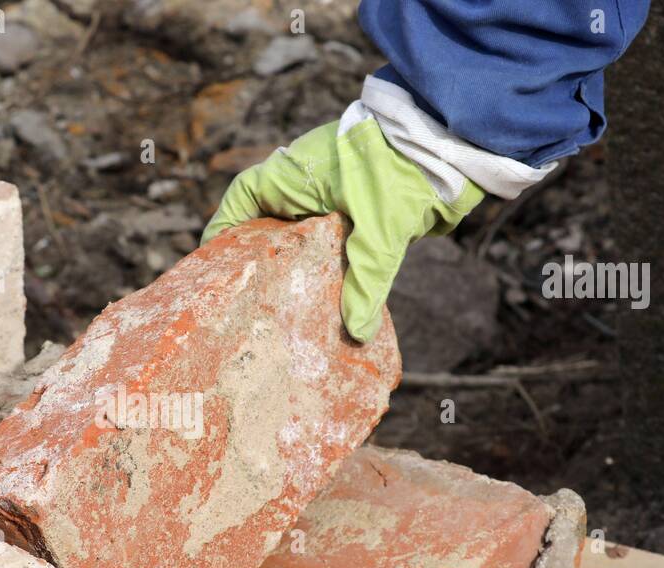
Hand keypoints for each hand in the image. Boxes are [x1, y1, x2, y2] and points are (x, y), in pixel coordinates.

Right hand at [202, 119, 483, 342]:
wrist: (449, 140)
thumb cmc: (400, 173)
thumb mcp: (378, 233)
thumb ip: (365, 283)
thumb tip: (355, 332)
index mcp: (292, 174)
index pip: (241, 200)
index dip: (224, 232)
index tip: (214, 267)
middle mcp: (305, 178)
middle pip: (266, 219)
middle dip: (257, 255)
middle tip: (247, 295)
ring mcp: (330, 186)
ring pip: (297, 227)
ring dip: (291, 258)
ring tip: (282, 298)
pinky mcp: (356, 198)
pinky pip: (326, 231)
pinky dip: (320, 257)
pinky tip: (323, 286)